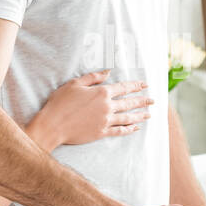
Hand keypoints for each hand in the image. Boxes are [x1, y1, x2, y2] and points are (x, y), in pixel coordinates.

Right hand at [38, 69, 152, 146]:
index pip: (123, 88)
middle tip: (153, 100)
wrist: (53, 125)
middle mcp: (106, 106)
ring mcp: (105, 121)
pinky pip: (119, 131)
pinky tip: (135, 128)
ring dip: (140, 115)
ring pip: (127, 117)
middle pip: (129, 103)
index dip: (135, 86)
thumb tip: (108, 72)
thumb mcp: (74, 84)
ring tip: (149, 114)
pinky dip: (128, 129)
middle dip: (142, 100)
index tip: (145, 85)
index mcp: (101, 93)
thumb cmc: (60, 102)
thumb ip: (93, 78)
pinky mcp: (101, 132)